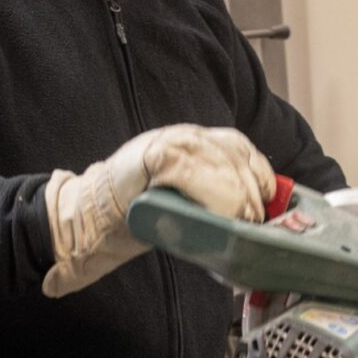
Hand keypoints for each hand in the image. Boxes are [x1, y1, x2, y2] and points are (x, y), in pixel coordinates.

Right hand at [43, 124, 274, 297]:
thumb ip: (213, 195)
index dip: (259, 173)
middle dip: (250, 192)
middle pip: (234, 155)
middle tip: (252, 222)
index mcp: (193, 140)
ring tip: (238, 222)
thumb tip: (254, 216)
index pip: (239, 146)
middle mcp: (184, 135)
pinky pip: (192, 170)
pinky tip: (217, 214)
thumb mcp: (185, 198)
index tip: (266, 201)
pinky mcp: (153, 156)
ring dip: (236, 197)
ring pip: (219, 162)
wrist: (90, 217)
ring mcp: (168, 142)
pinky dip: (211, 194)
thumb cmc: (138, 213)